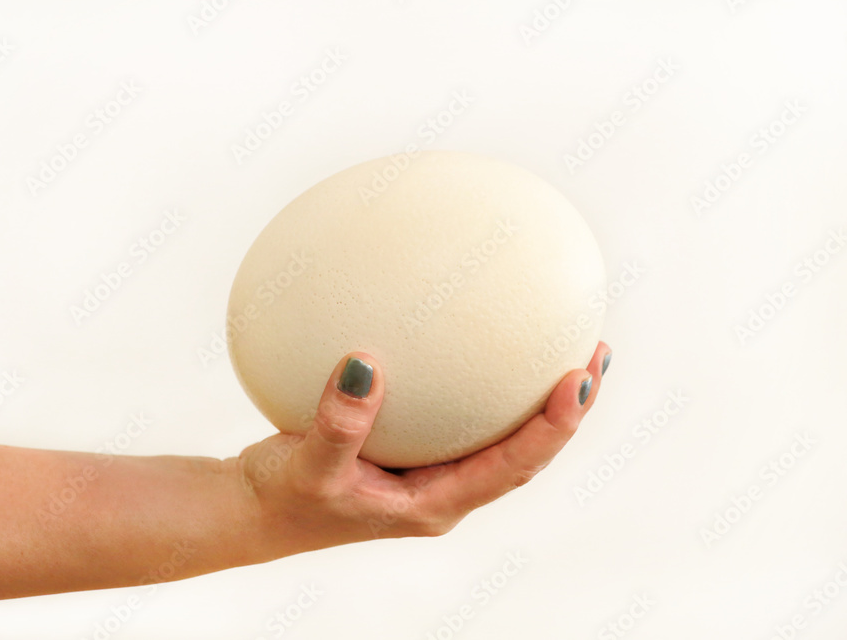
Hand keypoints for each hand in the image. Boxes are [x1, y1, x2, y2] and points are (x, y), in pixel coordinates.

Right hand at [234, 343, 610, 554]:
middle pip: (524, 451)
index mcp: (434, 505)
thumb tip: (364, 364)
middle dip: (563, 408)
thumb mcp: (307, 467)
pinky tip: (469, 336)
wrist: (254, 511)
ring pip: (496, 434)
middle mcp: (442, 489)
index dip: (554, 428)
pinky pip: (455, 413)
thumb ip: (337, 424)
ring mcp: (427, 470)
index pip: (513, 468)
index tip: (579, 379)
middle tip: (593, 352)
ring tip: (559, 343)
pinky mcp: (407, 448)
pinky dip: (475, 381)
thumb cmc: (282, 499)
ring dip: (531, 396)